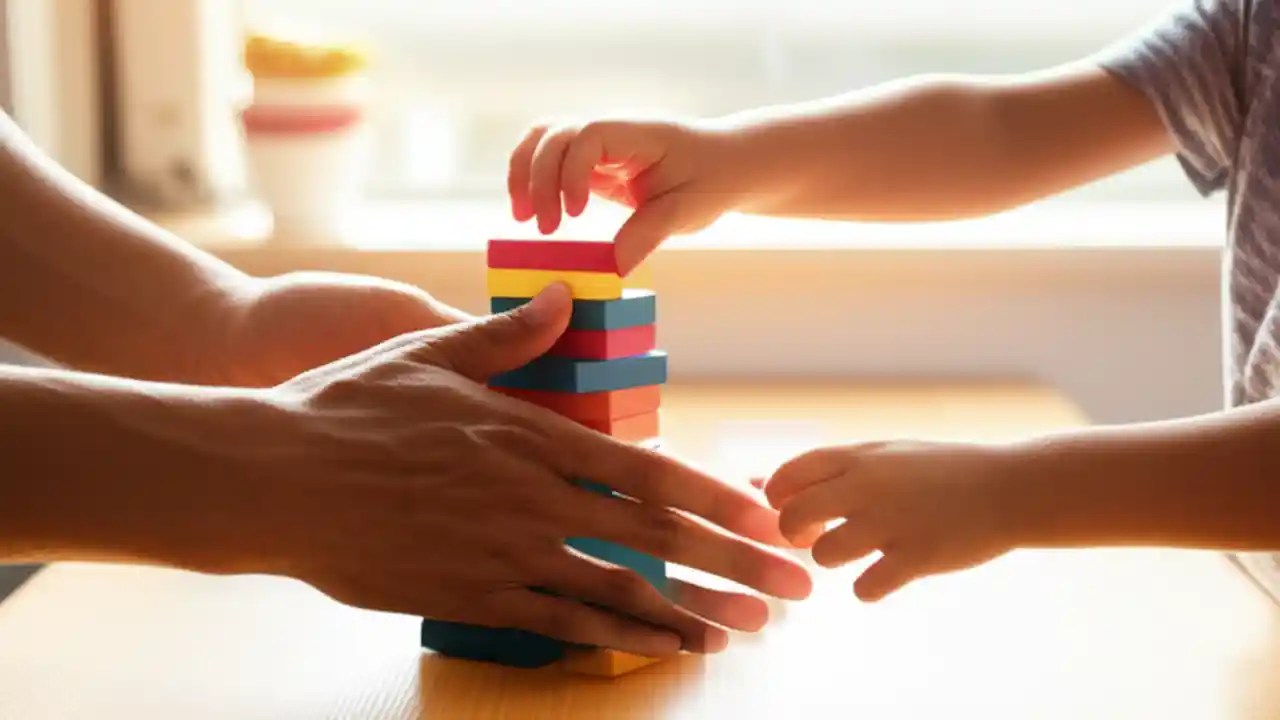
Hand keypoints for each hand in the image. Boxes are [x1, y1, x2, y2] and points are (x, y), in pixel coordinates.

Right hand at [221, 284, 809, 656]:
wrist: (270, 478)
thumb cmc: (346, 408)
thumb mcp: (427, 352)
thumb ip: (508, 338)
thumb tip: (569, 301)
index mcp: (529, 436)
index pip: (648, 472)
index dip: (717, 498)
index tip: (768, 516)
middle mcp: (531, 498)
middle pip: (656, 537)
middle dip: (736, 562)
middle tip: (795, 587)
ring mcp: (502, 553)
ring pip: (619, 588)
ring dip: (693, 609)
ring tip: (749, 628)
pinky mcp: (469, 596)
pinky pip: (559, 622)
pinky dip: (618, 636)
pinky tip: (662, 648)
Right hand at [507, 119, 747, 273]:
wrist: (728, 164)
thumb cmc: (713, 180)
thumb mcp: (686, 211)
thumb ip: (647, 235)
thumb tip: (612, 268)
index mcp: (637, 133)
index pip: (586, 136)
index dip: (571, 172)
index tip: (575, 215)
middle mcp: (611, 130)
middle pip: (552, 133)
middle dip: (537, 178)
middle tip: (543, 227)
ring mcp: (599, 143)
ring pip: (543, 140)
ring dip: (524, 174)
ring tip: (523, 216)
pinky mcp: (593, 161)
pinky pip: (553, 160)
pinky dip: (535, 180)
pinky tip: (536, 212)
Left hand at [764, 441, 1018, 601]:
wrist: (1009, 488)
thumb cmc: (937, 470)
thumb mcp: (881, 454)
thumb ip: (825, 469)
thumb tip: (756, 482)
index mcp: (858, 455)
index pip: (787, 476)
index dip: (778, 498)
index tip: (791, 508)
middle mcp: (868, 485)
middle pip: (793, 518)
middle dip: (795, 535)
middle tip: (817, 537)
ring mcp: (891, 522)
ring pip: (825, 556)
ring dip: (835, 559)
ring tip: (861, 551)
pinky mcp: (917, 558)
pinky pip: (865, 588)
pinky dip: (871, 587)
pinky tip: (888, 573)